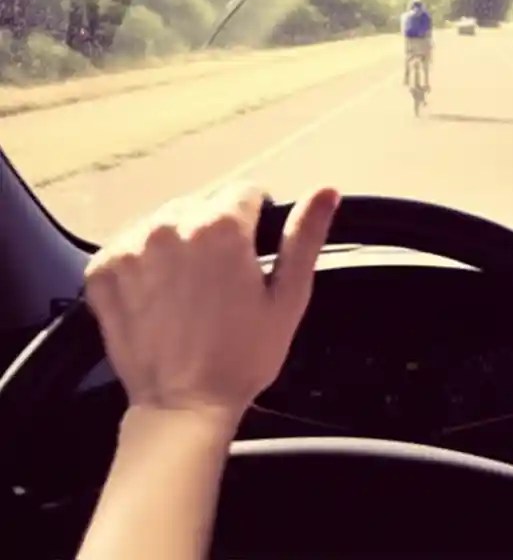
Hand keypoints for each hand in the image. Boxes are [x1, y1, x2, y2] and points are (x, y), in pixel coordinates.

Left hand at [84, 184, 340, 423]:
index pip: (245, 192)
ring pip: (164, 222)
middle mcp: (171, 224)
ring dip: (178, 243)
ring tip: (188, 289)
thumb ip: (304, 236)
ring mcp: (130, 246)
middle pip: (202, 205)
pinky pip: (129, 245)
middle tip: (221, 280)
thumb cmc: (245, 354)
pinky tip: (157, 295)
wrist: (184, 404)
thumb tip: (327, 190)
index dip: (256, 223)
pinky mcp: (102, 269)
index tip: (253, 258)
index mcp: (221, 226)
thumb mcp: (289, 297)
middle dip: (215, 231)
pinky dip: (143, 262)